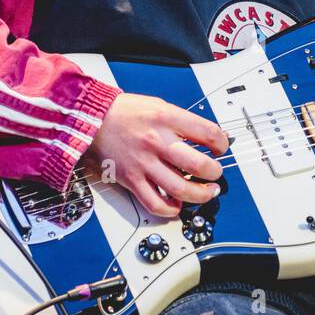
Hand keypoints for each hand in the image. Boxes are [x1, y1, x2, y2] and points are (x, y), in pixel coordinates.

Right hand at [86, 93, 229, 218]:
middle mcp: (156, 142)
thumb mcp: (159, 105)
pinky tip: (178, 204)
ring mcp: (143, 163)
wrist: (92, 120)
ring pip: (180, 189)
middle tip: (216, 173)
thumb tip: (207, 137)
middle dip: (214, 173)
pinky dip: (170, 209)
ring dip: (200, 195)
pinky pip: (154, 203)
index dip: (222, 143)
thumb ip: (183, 122)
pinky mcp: (131, 180)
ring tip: (206, 192)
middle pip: (197, 165)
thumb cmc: (125, 112)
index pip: (207, 133)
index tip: (221, 148)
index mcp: (166, 119)